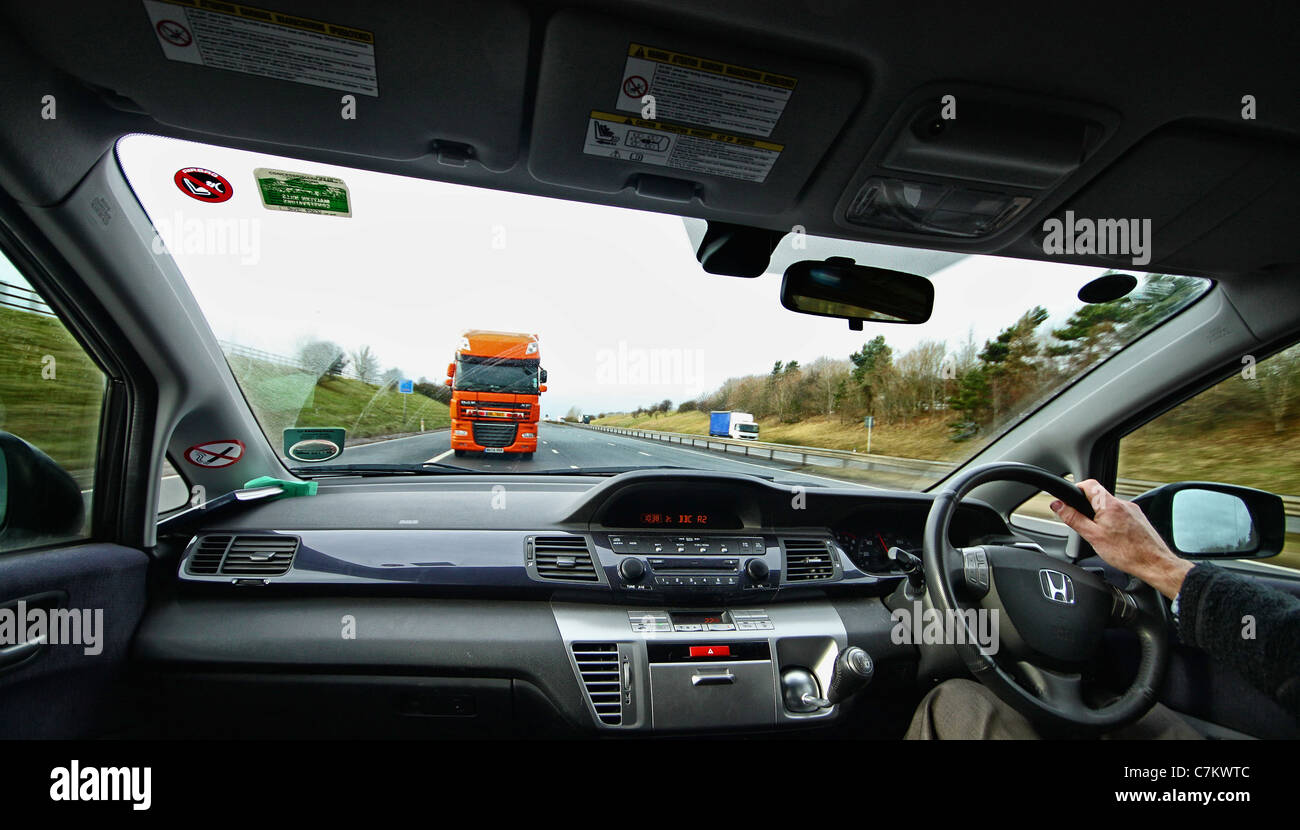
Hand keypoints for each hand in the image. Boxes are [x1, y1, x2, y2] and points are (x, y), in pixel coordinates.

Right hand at [1050, 479, 1192, 598]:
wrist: (1155, 564)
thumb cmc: (1127, 553)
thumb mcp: (1092, 536)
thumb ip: (1073, 518)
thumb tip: (1058, 505)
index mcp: (1110, 505)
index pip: (1089, 484)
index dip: (1076, 489)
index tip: (1070, 501)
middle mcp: (1123, 503)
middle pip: (1099, 497)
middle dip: (1088, 508)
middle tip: (1086, 525)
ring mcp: (1133, 510)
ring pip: (1110, 507)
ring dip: (1102, 517)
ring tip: (1103, 536)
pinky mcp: (1139, 519)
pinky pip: (1121, 515)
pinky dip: (1114, 523)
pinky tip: (1116, 539)